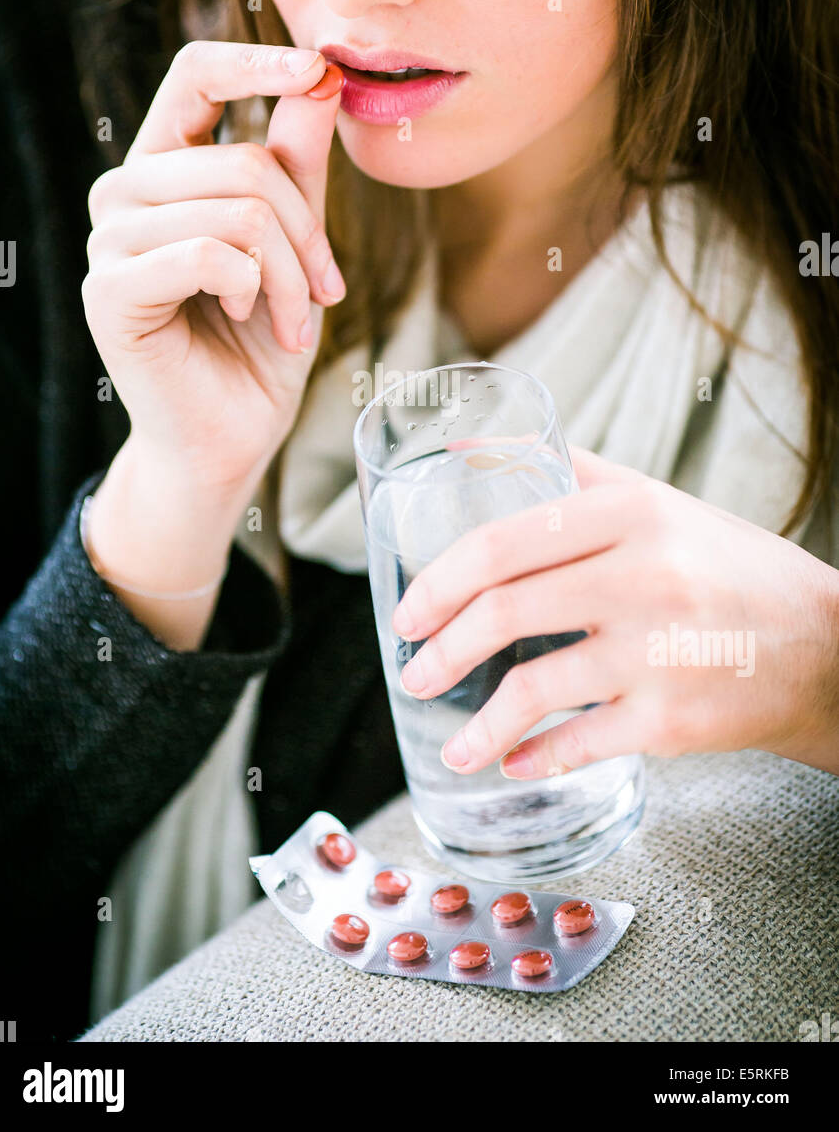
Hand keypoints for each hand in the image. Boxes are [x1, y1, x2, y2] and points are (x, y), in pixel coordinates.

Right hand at [82, 41, 344, 489]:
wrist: (232, 432)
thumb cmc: (261, 339)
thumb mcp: (296, 240)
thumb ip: (298, 158)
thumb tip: (324, 69)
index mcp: (168, 166)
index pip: (194, 74)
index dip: (257, 60)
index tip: (320, 67)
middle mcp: (128, 191)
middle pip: (241, 162)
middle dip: (306, 232)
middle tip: (327, 289)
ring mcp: (110, 239)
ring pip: (234, 210)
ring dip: (289, 274)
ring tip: (295, 318)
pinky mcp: (111, 290)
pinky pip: (205, 254)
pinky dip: (253, 290)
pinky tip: (249, 319)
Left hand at [392, 444, 838, 776]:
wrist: (826, 646)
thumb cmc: (729, 568)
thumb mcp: (659, 503)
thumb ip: (568, 471)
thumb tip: (470, 445)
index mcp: (632, 514)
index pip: (504, 542)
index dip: (440, 580)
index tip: (409, 611)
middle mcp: (643, 577)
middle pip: (505, 612)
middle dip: (441, 649)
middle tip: (414, 672)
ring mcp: (657, 653)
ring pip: (533, 690)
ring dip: (478, 726)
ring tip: (455, 744)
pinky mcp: (672, 720)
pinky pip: (579, 744)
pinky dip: (534, 757)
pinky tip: (515, 761)